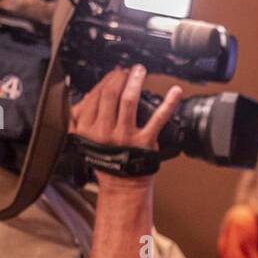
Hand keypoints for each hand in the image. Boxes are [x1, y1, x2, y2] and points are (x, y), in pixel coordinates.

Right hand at [69, 65, 183, 157]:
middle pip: (110, 95)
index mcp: (87, 129)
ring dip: (135, 82)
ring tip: (139, 71)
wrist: (122, 185)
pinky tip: (175, 92)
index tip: (114, 73)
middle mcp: (104, 132)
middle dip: (119, 77)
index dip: (106, 80)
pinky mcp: (144, 141)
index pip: (96, 96)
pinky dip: (169, 103)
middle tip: (126, 71)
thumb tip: (89, 95)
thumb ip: (82, 118)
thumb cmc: (107, 161)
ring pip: (128, 101)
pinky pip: (158, 119)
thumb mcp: (85, 140)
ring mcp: (125, 136)